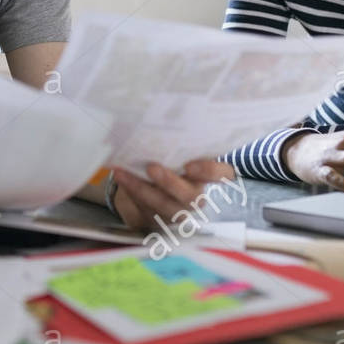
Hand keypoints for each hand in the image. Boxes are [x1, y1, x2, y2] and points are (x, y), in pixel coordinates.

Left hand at [111, 158, 237, 230]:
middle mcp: (197, 197)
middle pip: (190, 197)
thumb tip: (163, 122)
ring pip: (163, 206)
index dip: (209, 171)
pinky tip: (121, 178)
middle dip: (169, 183)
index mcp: (209, 176)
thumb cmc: (172, 162)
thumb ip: (179, 146)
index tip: (190, 165)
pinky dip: (131, 193)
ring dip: (141, 188)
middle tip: (152, 168)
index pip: (222, 174)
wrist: (154, 187)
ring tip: (123, 173)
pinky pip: (145, 210)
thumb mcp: (179, 153)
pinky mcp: (159, 220)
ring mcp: (179, 212)